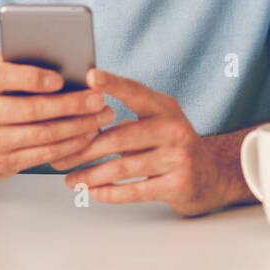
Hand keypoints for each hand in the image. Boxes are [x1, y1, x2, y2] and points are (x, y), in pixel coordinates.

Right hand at [0, 52, 115, 181]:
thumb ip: (17, 62)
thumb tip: (61, 58)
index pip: (4, 77)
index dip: (34, 78)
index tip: (61, 79)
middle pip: (33, 110)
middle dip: (72, 104)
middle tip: (99, 98)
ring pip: (44, 134)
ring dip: (79, 126)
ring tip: (102, 115)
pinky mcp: (3, 163)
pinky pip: (45, 154)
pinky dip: (71, 144)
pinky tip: (88, 134)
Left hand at [52, 68, 237, 216]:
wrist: (211, 175)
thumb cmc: (170, 146)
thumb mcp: (157, 123)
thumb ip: (126, 120)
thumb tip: (76, 120)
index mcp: (165, 108)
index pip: (136, 92)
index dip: (113, 84)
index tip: (89, 77)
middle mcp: (175, 129)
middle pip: (120, 137)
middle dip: (84, 149)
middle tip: (58, 158)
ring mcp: (179, 158)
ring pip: (123, 167)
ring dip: (91, 175)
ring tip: (69, 180)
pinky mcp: (179, 184)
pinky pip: (135, 191)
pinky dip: (109, 193)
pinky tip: (92, 192)